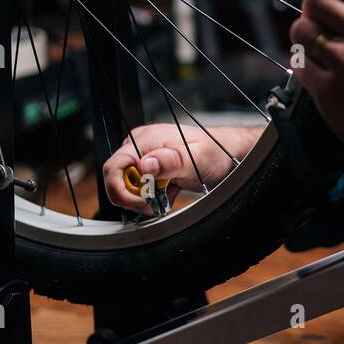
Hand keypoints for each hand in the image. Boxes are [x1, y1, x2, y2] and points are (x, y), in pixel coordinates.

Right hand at [102, 123, 260, 213]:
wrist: (230, 154)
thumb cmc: (217, 150)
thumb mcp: (197, 157)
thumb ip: (171, 160)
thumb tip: (145, 165)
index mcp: (145, 140)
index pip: (113, 167)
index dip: (120, 190)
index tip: (142, 203)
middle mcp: (141, 148)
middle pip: (118, 180)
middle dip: (134, 198)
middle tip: (157, 204)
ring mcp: (146, 160)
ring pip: (129, 188)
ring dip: (144, 200)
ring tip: (167, 197)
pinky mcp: (153, 172)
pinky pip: (141, 191)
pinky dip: (152, 199)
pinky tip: (169, 195)